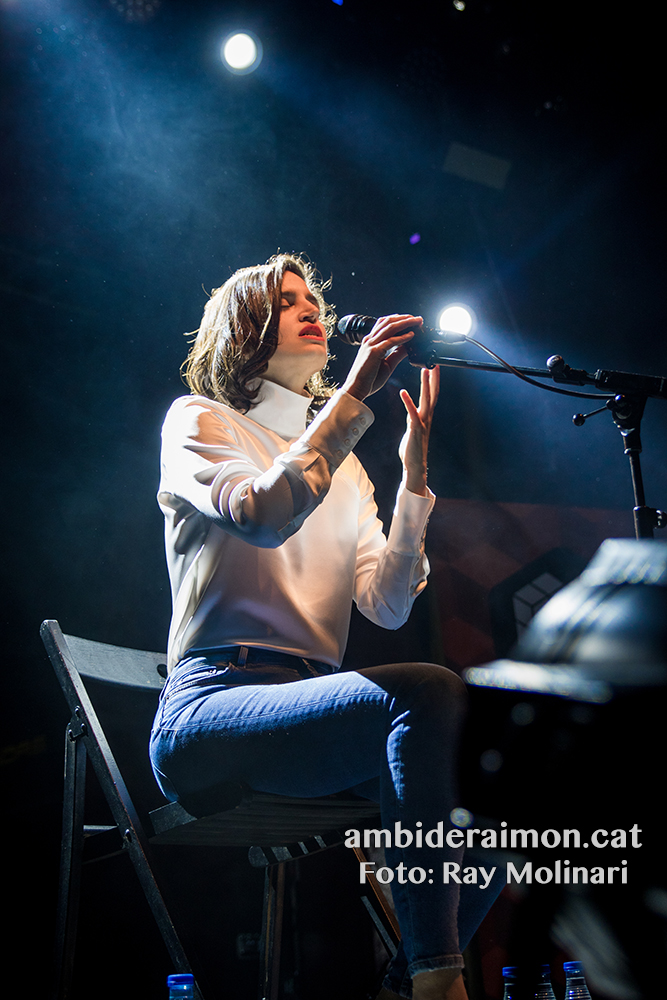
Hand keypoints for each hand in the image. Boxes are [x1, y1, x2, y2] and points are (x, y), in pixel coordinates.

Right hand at [342, 314, 421, 400]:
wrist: (356, 389)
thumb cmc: (369, 379)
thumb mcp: (387, 364)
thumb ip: (397, 354)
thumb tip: (408, 347)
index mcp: (371, 342)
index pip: (384, 324)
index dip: (398, 319)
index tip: (410, 320)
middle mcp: (370, 340)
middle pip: (388, 321)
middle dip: (404, 318)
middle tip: (418, 318)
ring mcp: (371, 345)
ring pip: (390, 327)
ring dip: (406, 323)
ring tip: (417, 322)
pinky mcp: (374, 352)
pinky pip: (390, 341)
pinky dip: (402, 337)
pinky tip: (412, 335)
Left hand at [398, 365, 439, 495]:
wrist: (414, 466)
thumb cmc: (412, 450)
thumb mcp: (413, 429)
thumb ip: (413, 418)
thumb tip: (412, 410)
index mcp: (426, 417)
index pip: (432, 395)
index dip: (433, 381)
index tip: (433, 367)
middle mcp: (426, 418)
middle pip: (433, 394)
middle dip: (434, 378)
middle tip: (435, 363)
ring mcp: (422, 423)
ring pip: (426, 400)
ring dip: (425, 385)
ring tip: (425, 370)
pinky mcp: (415, 429)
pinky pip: (412, 413)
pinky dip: (408, 402)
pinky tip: (403, 391)